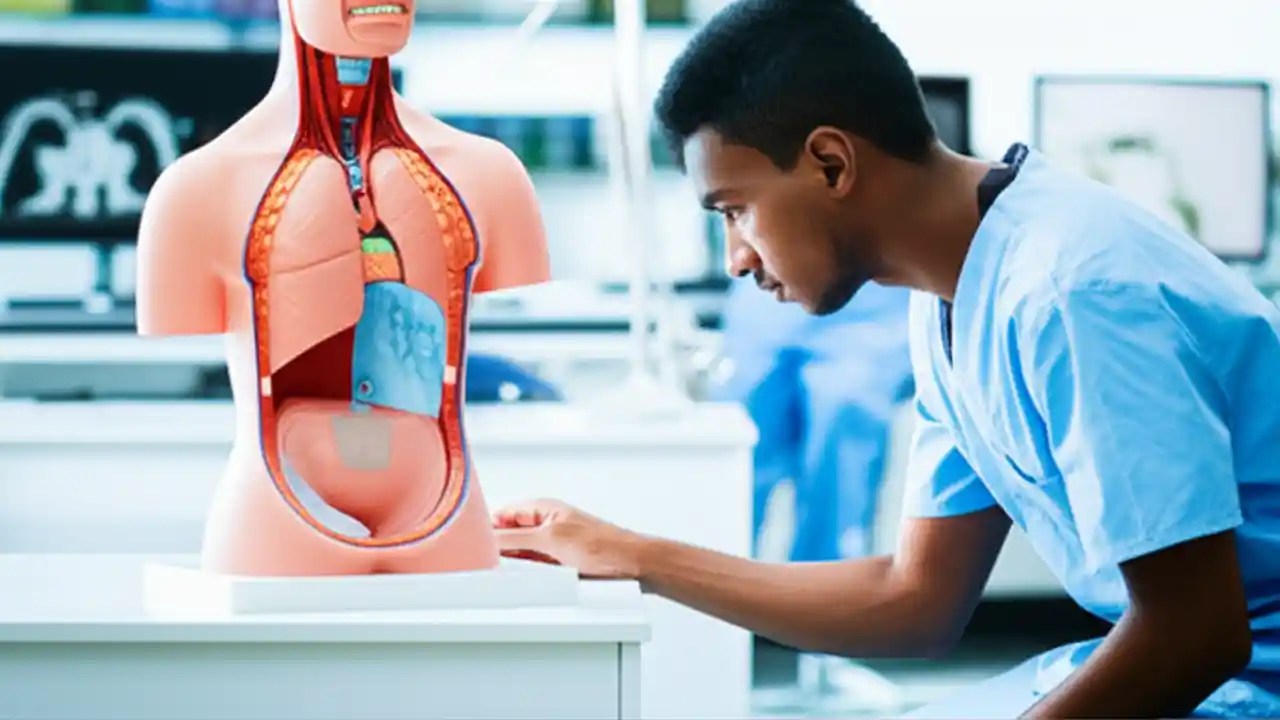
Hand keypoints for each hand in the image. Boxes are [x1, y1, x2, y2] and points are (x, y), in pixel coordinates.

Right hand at [492, 499, 643, 578]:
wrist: (635, 567)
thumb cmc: (604, 547)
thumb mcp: (551, 540)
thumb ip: (517, 538)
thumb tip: (489, 538)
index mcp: (544, 508)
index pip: (503, 514)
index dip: (487, 527)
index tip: (471, 542)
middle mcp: (548, 524)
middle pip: (510, 536)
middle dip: (499, 548)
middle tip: (486, 563)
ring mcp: (554, 545)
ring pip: (522, 555)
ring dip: (515, 564)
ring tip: (508, 573)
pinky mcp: (562, 564)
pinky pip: (536, 569)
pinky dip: (529, 575)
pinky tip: (527, 581)